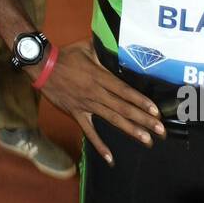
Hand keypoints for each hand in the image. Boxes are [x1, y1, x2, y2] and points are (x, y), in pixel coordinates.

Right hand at [29, 40, 164, 164]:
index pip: (125, 91)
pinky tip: (110, 158)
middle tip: (160, 131)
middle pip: (124, 108)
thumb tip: (119, 43)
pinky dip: (100, 145)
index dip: (141, 101)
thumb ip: (104, 48)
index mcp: (100, 77)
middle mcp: (96, 93)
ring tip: (147, 140)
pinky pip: (89, 132)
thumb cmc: (66, 55)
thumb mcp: (87, 47)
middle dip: (144, 120)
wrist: (42, 67)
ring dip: (130, 130)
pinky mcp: (76, 113)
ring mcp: (86, 105)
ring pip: (112, 120)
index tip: (156, 111)